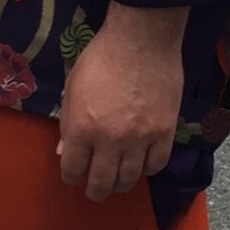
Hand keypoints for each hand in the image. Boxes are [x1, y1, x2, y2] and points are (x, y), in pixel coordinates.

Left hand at [56, 2, 186, 200]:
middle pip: (101, 183)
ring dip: (121, 184)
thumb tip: (65, 151)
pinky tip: (142, 163)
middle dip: (95, 190)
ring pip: (130, 179)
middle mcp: (109, 139)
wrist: (142, 38)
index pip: (73, 169)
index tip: (74, 175)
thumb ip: (67, 122)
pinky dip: (148, 169)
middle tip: (95, 189)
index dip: (71, 176)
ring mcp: (140, 138)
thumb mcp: (73, 87)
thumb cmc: (102, 57)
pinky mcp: (164, 131)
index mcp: (81, 127)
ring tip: (119, 180)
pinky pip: (157, 164)